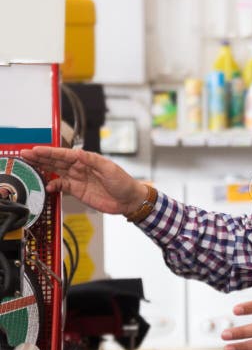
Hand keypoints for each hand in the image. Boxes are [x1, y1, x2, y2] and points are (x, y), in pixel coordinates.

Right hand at [20, 146, 146, 215]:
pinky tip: (47, 186)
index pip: (65, 154)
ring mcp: (77, 179)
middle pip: (56, 161)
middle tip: (25, 154)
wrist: (129, 200)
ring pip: (56, 172)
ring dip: (42, 169)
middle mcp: (80, 168)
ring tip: (29, 166)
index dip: (50, 151)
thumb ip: (93, 161)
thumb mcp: (110, 169)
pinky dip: (53, 186)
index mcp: (87, 160)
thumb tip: (78, 153)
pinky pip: (61, 187)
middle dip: (41, 157)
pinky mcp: (77, 191)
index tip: (37, 149)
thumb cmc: (123, 182)